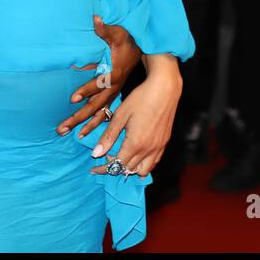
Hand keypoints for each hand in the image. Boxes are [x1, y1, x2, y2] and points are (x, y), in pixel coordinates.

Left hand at [57, 15, 141, 137]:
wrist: (144, 51)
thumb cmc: (128, 41)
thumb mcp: (119, 33)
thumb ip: (105, 29)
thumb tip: (95, 19)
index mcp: (114, 74)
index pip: (99, 83)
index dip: (86, 89)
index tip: (72, 97)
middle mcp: (113, 87)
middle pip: (95, 105)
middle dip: (78, 117)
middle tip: (61, 127)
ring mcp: (114, 94)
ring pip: (98, 113)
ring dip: (83, 124)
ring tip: (67, 134)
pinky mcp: (113, 96)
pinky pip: (104, 114)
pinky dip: (94, 124)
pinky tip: (83, 134)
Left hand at [89, 56, 180, 177]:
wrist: (165, 89)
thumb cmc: (141, 98)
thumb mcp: (120, 115)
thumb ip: (108, 136)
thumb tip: (96, 154)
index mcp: (135, 144)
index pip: (116, 165)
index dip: (103, 169)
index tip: (94, 169)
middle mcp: (148, 150)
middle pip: (128, 169)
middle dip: (115, 168)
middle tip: (105, 159)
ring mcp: (158, 147)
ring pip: (143, 170)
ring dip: (130, 169)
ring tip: (122, 158)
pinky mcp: (165, 143)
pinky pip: (154, 162)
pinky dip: (143, 164)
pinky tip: (136, 154)